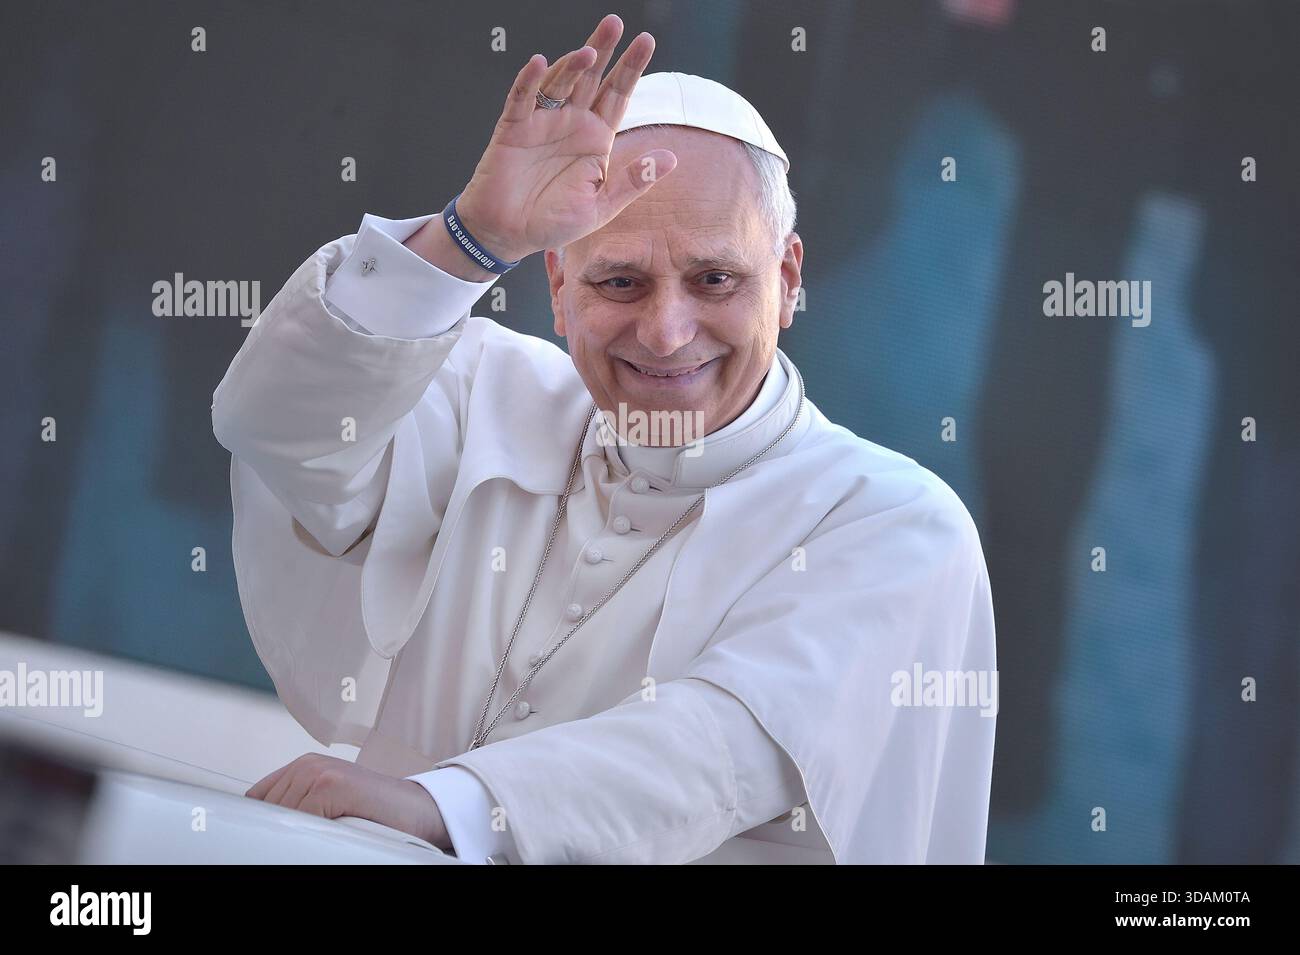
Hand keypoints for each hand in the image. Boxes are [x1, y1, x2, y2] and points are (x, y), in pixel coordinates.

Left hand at [246, 753, 449, 848]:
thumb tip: (264, 831)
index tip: (262, 841)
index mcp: (303, 767)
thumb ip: (300, 809)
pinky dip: (310, 835)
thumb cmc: (376, 815)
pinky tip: (330, 837)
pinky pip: (302, 819)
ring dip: (294, 834)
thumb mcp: (328, 809)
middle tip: (300, 843)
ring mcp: (319, 772)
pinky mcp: (332, 784)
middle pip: (266, 809)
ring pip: (282, 815)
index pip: (258, 799)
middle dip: (276, 830)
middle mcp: (308, 765)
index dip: (261, 822)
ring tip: (321, 839)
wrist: (418, 811)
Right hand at [455, 13, 676, 262]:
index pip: (618, 95)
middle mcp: (571, 123)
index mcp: (596, 138)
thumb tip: (671, 158)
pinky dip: (529, 81)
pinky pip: (522, 99)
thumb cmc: (553, 222)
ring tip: (589, 52)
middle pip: (591, 78)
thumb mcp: (601, 207)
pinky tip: (540, 63)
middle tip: (615, 23)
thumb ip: (634, 181)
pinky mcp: (514, 129)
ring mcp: (542, 123)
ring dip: (572, 64)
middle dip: (604, 50)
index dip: (631, 68)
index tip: (646, 40)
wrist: (509, 234)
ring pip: (560, 82)